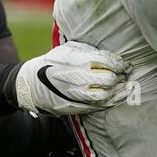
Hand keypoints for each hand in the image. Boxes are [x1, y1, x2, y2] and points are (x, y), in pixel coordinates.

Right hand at [14, 42, 131, 116]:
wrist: (30, 84)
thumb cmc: (52, 62)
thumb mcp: (66, 50)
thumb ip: (88, 51)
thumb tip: (112, 56)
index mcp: (74, 60)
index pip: (104, 61)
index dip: (119, 64)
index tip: (125, 65)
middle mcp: (75, 78)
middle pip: (107, 79)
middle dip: (120, 77)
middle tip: (126, 74)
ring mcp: (74, 94)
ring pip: (104, 96)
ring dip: (119, 92)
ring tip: (127, 86)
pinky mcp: (74, 107)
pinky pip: (98, 107)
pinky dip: (112, 102)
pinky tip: (120, 97)